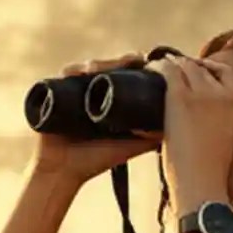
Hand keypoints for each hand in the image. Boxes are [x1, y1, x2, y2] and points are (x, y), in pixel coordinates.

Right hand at [30, 52, 161, 185]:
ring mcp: (70, 91)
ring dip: (97, 63)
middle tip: (132, 60)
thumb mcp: (128, 147)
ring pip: (87, 68)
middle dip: (117, 61)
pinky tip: (82, 69)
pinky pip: (63, 76)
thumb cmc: (92, 161)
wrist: (61, 172)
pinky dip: (72, 70)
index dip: (131, 63)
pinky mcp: (52, 93)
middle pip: (105, 66)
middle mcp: (88, 91)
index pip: (120, 71)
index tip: (145, 60)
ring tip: (106, 66)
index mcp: (104, 98)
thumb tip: (180, 129)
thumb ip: (150, 138)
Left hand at [143, 54, 232, 212]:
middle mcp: (225, 93)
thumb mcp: (223, 137)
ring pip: (185, 65)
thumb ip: (214, 118)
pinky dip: (157, 67)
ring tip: (156, 69)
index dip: (207, 68)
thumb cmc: (206, 172)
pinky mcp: (182, 97)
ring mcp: (203, 93)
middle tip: (168, 71)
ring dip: (169, 64)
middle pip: (202, 67)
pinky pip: (168, 70)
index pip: (226, 71)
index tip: (193, 71)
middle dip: (185, 66)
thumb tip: (191, 111)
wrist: (201, 184)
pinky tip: (148, 69)